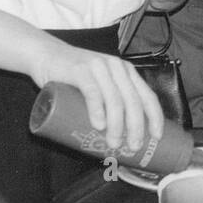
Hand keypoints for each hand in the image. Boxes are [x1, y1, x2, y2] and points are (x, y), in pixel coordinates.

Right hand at [31, 40, 162, 153]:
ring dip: (117, 125)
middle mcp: (117, 68)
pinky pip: (93, 92)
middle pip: (133, 101)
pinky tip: (99, 125)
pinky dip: (97, 110)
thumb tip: (120, 137)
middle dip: (136, 127)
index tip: (157, 138)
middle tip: (133, 147)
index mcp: (127, 72)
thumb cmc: (73, 78)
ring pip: (115, 100)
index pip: (148, 96)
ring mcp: (99, 68)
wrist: (45, 55)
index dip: (155, 117)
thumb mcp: (99, 85)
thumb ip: (109, 101)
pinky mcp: (80, 71)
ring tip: (113, 143)